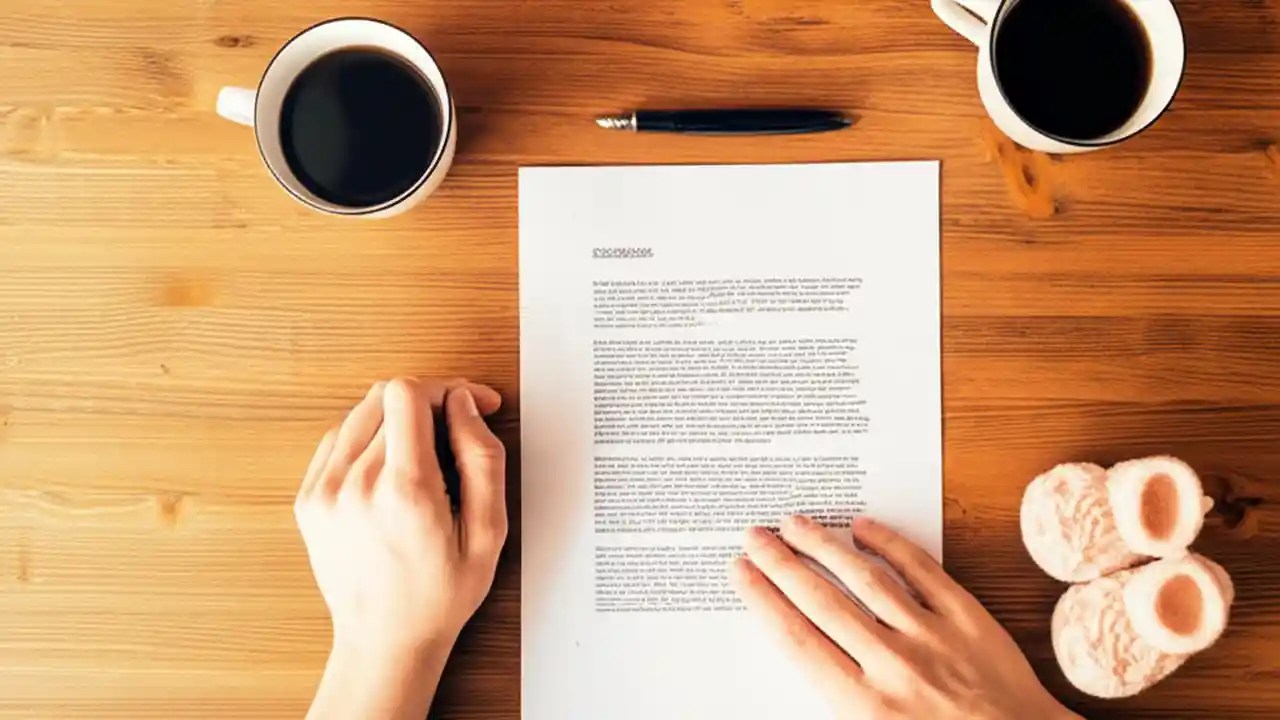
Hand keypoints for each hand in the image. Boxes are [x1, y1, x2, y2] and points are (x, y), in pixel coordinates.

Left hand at [296, 377, 506, 719]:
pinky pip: (338, 439)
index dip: (446, 388)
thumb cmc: (441, 594)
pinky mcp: (308, 498)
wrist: (384, 641)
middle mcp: (354, 485)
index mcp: (403, 491)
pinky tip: (392, 465)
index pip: (408, 394)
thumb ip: (482, 458)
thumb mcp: (488, 532)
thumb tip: (464, 404)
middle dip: (429, 402)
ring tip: (426, 451)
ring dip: (398, 417)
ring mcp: (323, 491)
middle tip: (457, 428)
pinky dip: (368, 438)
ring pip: (361, 413)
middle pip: (387, 397)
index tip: (470, 404)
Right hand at [730, 515, 1079, 719]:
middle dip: (780, 563)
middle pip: (819, 600)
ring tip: (796, 524)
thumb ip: (838, 702)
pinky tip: (864, 527)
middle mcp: (891, 665)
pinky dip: (891, 544)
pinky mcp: (968, 619)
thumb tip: (801, 651)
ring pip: (864, 578)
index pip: (796, 639)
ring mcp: (931, 637)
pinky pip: (922, 570)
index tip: (740, 572)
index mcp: (862, 707)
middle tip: (755, 536)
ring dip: (824, 546)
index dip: (762, 599)